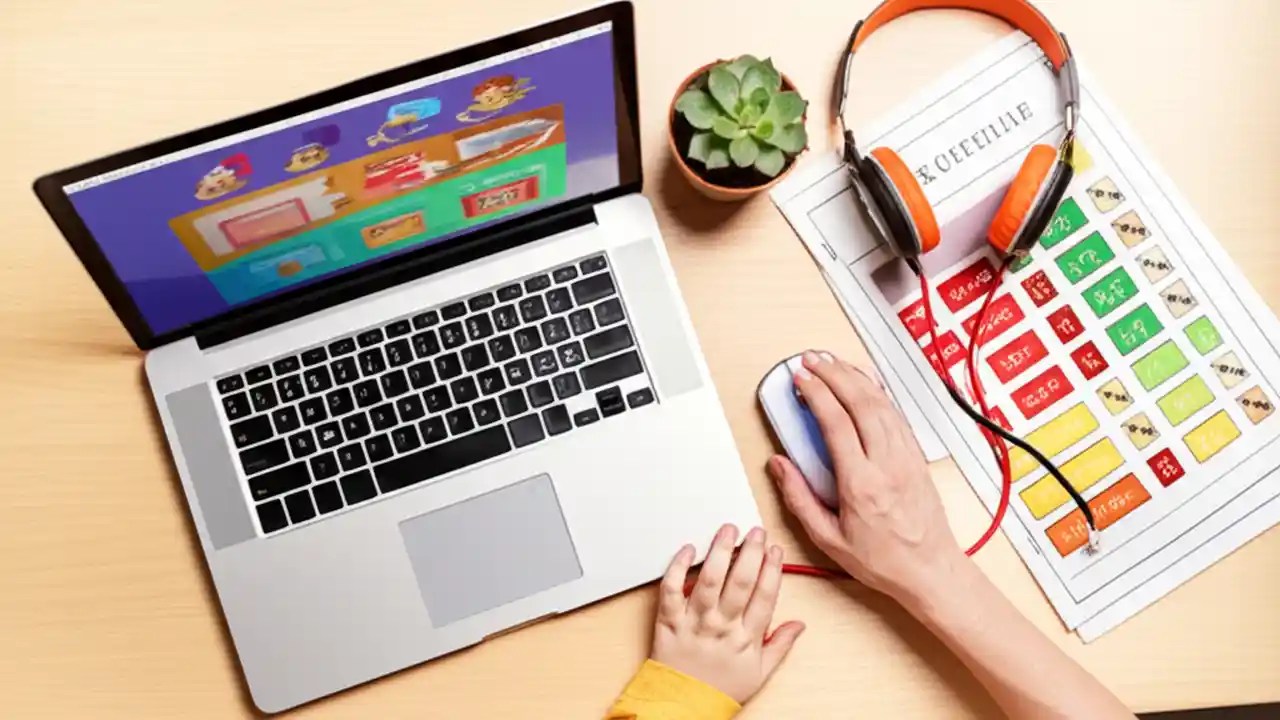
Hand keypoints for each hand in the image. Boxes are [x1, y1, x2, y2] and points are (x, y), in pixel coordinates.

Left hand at [651, 524, 804, 703]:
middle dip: (750, 552)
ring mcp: (694, 622)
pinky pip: (671, 589)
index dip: (771, 570)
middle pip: (740, 582)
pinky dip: (678, 567)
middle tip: (756, 532)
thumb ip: (781, 645)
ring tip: (728, 530)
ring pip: (709, 580)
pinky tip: (688, 549)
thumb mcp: (760, 673)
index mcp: (746, 638)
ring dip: (720, 551)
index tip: (775, 550)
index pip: (764, 597)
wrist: (683, 706)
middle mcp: (721, 626)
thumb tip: (799, 624)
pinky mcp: (668, 620)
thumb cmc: (720, 690)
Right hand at [768, 351, 965, 609]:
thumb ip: (799, 498)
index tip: (800, 379)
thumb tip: (779, 465)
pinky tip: (865, 384)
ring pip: (882, 404)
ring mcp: (906, 458)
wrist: (930, 571)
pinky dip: (878, 393)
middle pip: (861, 403)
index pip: (836, 424)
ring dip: (856, 378)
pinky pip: (897, 415)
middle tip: (812, 360)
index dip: (817, 394)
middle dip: (834, 374)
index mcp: (861, 485)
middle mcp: (887, 465)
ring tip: (834, 364)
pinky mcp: (917, 458)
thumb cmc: (883, 561)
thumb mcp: (828, 539)